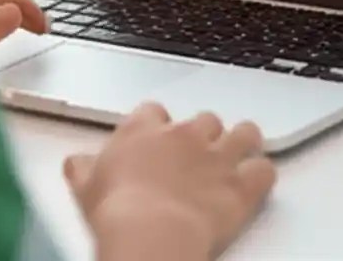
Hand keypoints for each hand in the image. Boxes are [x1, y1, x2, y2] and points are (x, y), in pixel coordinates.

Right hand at [65, 103, 276, 260]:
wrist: (150, 232)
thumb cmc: (115, 214)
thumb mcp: (84, 188)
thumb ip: (84, 168)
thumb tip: (77, 162)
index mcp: (143, 131)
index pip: (154, 111)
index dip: (158, 125)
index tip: (157, 137)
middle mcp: (184, 135)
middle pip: (205, 119)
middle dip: (206, 134)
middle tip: (200, 154)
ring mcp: (218, 155)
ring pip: (245, 132)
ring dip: (244, 142)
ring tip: (241, 155)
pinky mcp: (243, 182)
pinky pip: (265, 168)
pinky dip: (263, 175)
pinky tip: (256, 183)